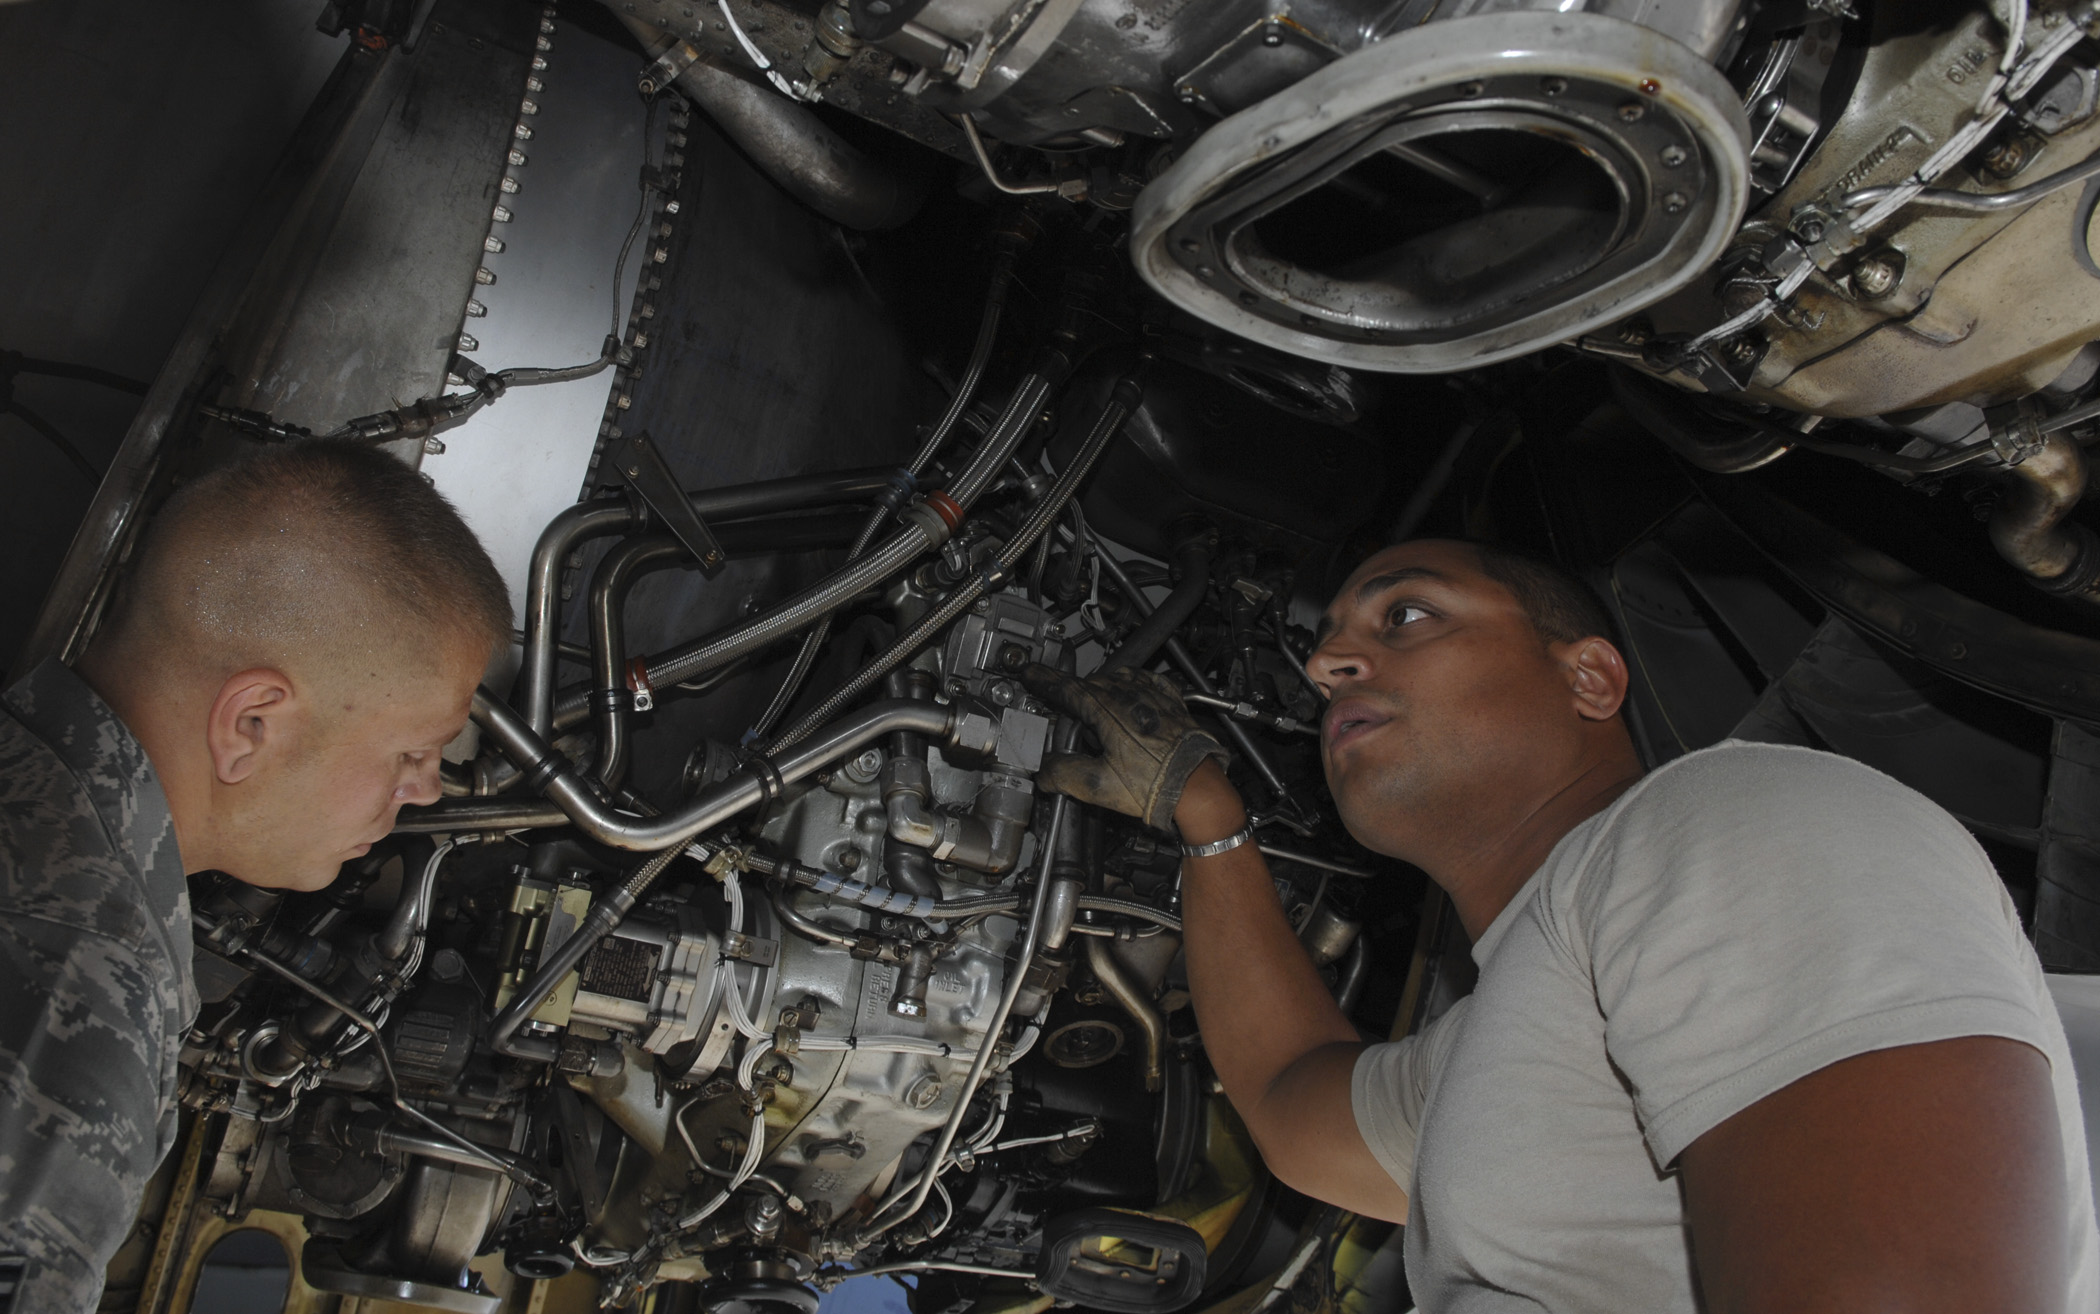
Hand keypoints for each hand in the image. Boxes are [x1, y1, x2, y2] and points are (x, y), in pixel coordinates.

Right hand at [1020, 664, 1228, 832]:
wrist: (1197, 787)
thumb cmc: (1155, 785)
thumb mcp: (1098, 786)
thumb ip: (1064, 775)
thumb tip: (1046, 772)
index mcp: (1108, 710)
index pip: (1067, 688)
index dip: (1044, 681)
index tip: (1031, 673)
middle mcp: (1130, 696)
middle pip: (1090, 684)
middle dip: (1073, 694)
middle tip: (1063, 710)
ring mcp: (1152, 696)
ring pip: (1118, 679)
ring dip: (1103, 688)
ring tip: (1096, 708)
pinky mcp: (1171, 702)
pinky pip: (1147, 681)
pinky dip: (1133, 684)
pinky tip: (1132, 693)